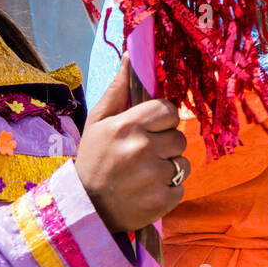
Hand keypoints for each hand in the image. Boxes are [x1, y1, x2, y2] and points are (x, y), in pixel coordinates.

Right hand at [75, 61, 187, 233]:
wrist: (84, 210)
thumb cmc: (93, 160)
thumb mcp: (97, 121)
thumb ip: (118, 89)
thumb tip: (131, 56)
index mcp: (127, 126)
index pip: (169, 110)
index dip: (161, 120)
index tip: (149, 129)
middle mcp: (142, 149)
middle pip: (179, 136)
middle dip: (165, 144)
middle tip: (143, 155)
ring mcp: (153, 177)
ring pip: (183, 162)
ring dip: (169, 168)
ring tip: (144, 174)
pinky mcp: (162, 202)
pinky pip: (181, 187)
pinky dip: (168, 190)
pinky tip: (147, 191)